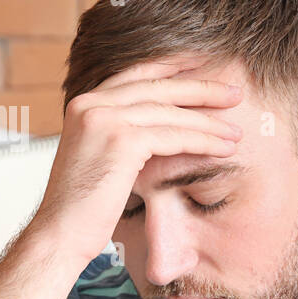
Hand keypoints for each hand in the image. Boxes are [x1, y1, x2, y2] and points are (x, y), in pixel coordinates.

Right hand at [31, 61, 244, 266]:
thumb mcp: (100, 157)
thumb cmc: (83, 206)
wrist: (60, 233)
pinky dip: (204, 142)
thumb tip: (157, 129)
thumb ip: (120, 134)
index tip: (203, 65)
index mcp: (84, 103)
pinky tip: (225, 148)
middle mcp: (91, 103)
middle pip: (159, 87)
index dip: (172, 67)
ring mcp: (104, 119)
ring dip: (210, 122)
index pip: (137, 74)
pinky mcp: (121, 141)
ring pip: (171, 113)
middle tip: (234, 93)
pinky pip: (174, 136)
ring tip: (237, 131)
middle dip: (201, 89)